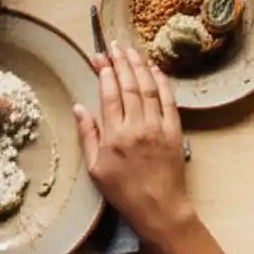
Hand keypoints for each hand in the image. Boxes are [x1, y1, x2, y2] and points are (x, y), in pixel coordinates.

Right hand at [73, 42, 224, 253]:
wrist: (159, 207)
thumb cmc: (123, 191)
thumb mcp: (96, 168)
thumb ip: (88, 135)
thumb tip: (79, 107)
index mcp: (115, 135)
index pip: (110, 94)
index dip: (105, 72)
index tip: (100, 58)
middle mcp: (137, 126)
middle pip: (129, 85)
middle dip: (120, 62)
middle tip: (114, 46)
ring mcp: (158, 126)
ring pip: (149, 87)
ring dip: (140, 66)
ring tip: (131, 50)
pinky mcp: (174, 130)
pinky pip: (168, 100)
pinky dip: (162, 81)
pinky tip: (155, 69)